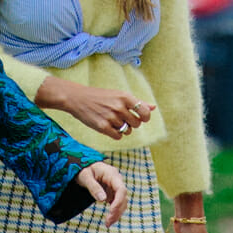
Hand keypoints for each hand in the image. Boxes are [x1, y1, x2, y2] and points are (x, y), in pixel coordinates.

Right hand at [35, 75, 152, 141]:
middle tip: (122, 118)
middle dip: (132, 123)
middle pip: (137, 123)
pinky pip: (118, 136)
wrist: (78, 99)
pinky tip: (109, 127)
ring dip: (123, 129)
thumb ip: (137, 102)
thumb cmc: (101, 96)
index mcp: (125, 97)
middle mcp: (119, 107)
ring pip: (127, 131)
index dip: (145, 117)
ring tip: (113, 121)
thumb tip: (153, 108)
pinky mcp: (103, 127)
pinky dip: (116, 134)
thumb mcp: (119, 95)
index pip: (144, 112)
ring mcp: (111, 117)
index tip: (140, 117)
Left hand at [75, 160, 127, 224]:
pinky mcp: (113, 193)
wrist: (83, 167)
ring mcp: (115, 187)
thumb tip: (103, 199)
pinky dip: (115, 213)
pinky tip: (109, 221)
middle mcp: (116, 181)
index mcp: (111, 174)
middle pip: (123, 198)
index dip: (119, 201)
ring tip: (107, 224)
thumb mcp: (85, 177)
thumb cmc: (83, 170)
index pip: (121, 189)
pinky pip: (117, 204)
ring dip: (117, 214)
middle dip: (117, 211)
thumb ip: (93, 187)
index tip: (111, 211)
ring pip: (122, 203)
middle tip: (107, 222)